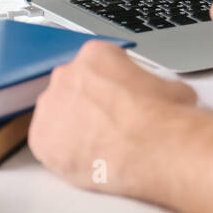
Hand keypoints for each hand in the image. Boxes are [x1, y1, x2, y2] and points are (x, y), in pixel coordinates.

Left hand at [29, 39, 204, 199]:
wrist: (156, 148)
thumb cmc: (164, 119)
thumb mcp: (171, 87)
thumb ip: (151, 86)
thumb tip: (158, 96)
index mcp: (95, 55)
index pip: (96, 64)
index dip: (111, 83)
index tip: (118, 97)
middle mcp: (66, 76)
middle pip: (72, 87)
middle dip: (88, 103)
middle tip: (109, 123)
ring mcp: (50, 107)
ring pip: (57, 114)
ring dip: (72, 126)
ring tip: (99, 144)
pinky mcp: (41, 139)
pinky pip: (46, 142)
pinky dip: (62, 151)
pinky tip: (86, 157)